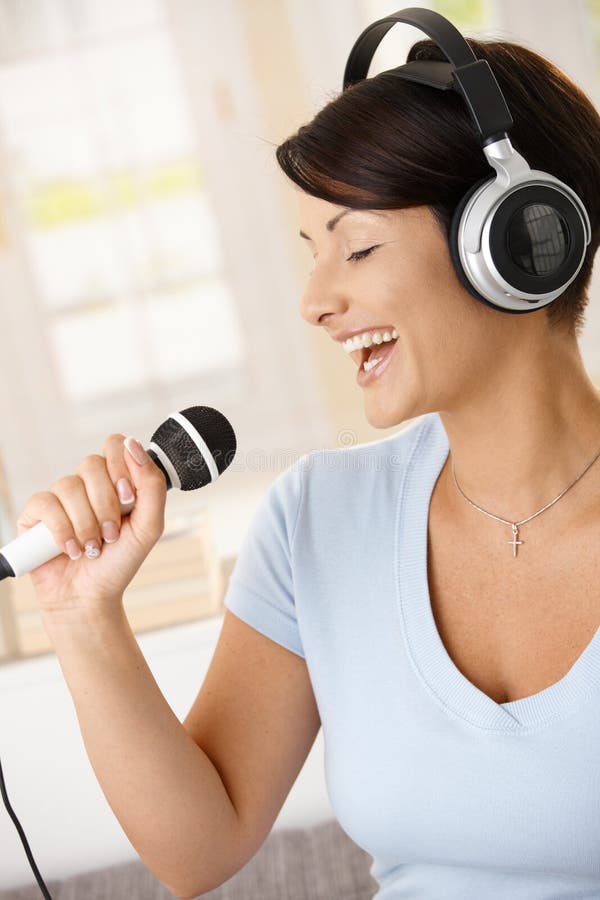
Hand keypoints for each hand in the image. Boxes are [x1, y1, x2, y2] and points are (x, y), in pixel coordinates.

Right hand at [16, 434, 166, 618]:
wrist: (91, 596)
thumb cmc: (120, 561)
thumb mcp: (149, 525)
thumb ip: (152, 485)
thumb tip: (135, 445)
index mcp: (115, 480)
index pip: (115, 444)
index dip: (121, 466)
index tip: (128, 498)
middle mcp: (87, 484)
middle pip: (91, 464)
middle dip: (106, 504)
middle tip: (112, 534)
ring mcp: (60, 497)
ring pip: (69, 485)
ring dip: (87, 523)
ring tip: (92, 547)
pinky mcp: (37, 513)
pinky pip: (46, 504)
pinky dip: (63, 530)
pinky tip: (71, 549)